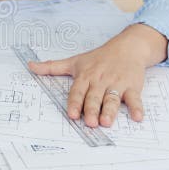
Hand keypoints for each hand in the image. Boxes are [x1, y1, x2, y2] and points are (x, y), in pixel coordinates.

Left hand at [27, 24, 167, 127]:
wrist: (127, 47)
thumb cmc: (99, 57)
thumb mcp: (75, 61)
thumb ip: (52, 67)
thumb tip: (30, 66)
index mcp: (86, 76)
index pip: (78, 91)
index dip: (74, 102)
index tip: (71, 114)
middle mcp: (100, 80)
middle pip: (95, 97)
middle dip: (91, 109)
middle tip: (89, 122)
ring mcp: (117, 83)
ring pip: (112, 98)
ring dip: (110, 110)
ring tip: (106, 122)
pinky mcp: (133, 86)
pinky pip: (135, 98)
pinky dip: (137, 107)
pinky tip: (138, 117)